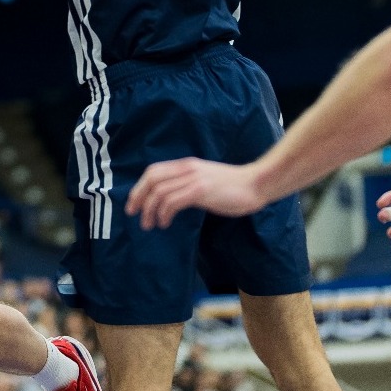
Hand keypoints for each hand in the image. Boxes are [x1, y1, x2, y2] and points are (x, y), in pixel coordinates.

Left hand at [126, 157, 266, 227]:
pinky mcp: (200, 191)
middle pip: (151, 178)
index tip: (134, 203)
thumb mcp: (205, 180)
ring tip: (150, 224)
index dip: (139, 187)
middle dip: (138, 197)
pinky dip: (164, 213)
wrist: (256, 184)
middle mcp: (187, 168)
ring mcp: (193, 179)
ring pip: (159, 191)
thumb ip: (188, 184)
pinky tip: (165, 223)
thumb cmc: (233, 186)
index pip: (153, 171)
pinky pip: (172, 201)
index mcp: (186, 165)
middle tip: (134, 214)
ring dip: (150, 210)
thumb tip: (171, 200)